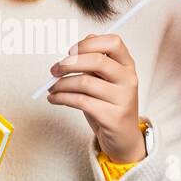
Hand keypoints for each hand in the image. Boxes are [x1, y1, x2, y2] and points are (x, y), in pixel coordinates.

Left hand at [47, 33, 144, 162]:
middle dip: (69, 63)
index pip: (113, 42)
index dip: (88, 44)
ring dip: (61, 84)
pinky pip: (81, 102)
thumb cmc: (109, 105)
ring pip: (85, 82)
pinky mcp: (113, 117)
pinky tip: (55, 99)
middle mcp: (128, 79)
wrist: (123, 138)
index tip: (70, 52)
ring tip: (52, 88)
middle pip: (97, 60)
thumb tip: (78, 46)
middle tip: (54, 69)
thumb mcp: (105, 80)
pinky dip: (62, 98)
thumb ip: (96, 62)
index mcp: (127, 65)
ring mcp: (123, 98)